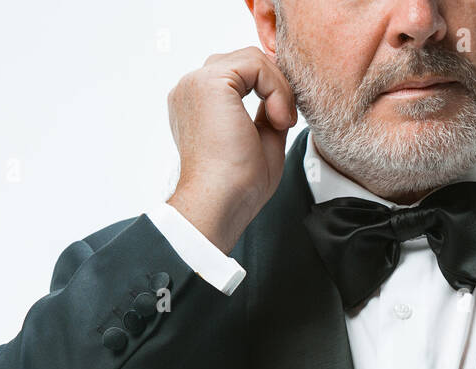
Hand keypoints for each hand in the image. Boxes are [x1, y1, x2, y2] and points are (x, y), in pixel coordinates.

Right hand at [166, 46, 296, 253]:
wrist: (221, 202)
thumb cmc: (237, 186)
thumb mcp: (260, 140)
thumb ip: (266, 113)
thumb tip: (279, 96)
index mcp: (197, 105)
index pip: (240, 75)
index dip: (270, 90)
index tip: (281, 124)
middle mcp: (191, 90)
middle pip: (244, 61)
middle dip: (274, 85)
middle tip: (284, 121)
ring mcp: (195, 83)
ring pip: (252, 58)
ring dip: (278, 87)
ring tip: (281, 122)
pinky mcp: (209, 82)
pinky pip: (256, 63)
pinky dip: (276, 88)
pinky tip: (277, 119)